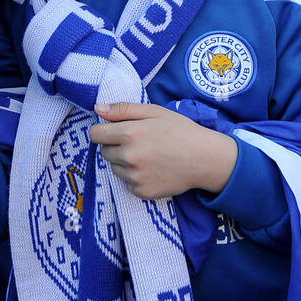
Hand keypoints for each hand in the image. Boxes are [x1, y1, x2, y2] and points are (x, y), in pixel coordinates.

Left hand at [90, 101, 237, 199]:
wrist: (205, 159)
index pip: (95, 134)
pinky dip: (135, 177)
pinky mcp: (141, 192)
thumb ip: (123, 109)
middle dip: (115, 146)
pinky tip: (153, 169)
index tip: (113, 131)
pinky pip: (127, 183)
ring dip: (124, 162)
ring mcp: (135, 177)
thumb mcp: (154, 112)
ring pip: (115, 168)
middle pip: (104, 152)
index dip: (103, 131)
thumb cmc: (180, 130)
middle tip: (138, 142)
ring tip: (148, 156)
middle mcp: (129, 157)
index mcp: (129, 134)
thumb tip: (97, 108)